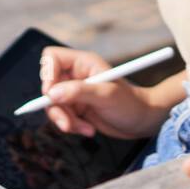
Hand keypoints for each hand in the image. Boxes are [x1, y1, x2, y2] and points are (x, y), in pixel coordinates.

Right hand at [38, 46, 165, 140]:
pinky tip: (89, 129)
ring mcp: (76, 93)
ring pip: (53, 105)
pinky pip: (62, 117)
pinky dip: (72, 126)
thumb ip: (78, 92)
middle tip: (67, 123)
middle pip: (48, 86)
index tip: (51, 94)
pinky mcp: (77, 109)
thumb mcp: (105, 95)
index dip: (47, 74)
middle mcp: (76, 76)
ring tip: (84, 129)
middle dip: (56, 107)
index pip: (52, 58)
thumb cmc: (130, 103)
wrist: (143, 121)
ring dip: (65, 120)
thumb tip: (51, 94)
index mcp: (83, 63)